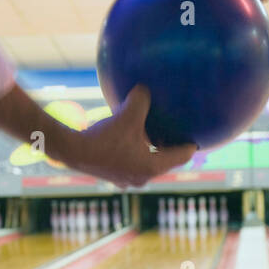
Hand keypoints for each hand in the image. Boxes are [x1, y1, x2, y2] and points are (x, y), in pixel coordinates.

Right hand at [57, 86, 195, 188]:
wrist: (73, 152)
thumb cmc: (105, 137)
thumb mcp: (128, 114)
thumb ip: (142, 100)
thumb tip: (145, 89)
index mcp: (151, 167)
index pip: (179, 158)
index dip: (188, 148)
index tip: (195, 142)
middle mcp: (140, 178)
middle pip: (162, 163)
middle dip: (168, 150)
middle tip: (173, 136)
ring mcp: (125, 179)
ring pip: (145, 164)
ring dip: (149, 152)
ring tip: (151, 137)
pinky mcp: (111, 176)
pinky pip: (129, 162)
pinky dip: (133, 152)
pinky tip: (127, 138)